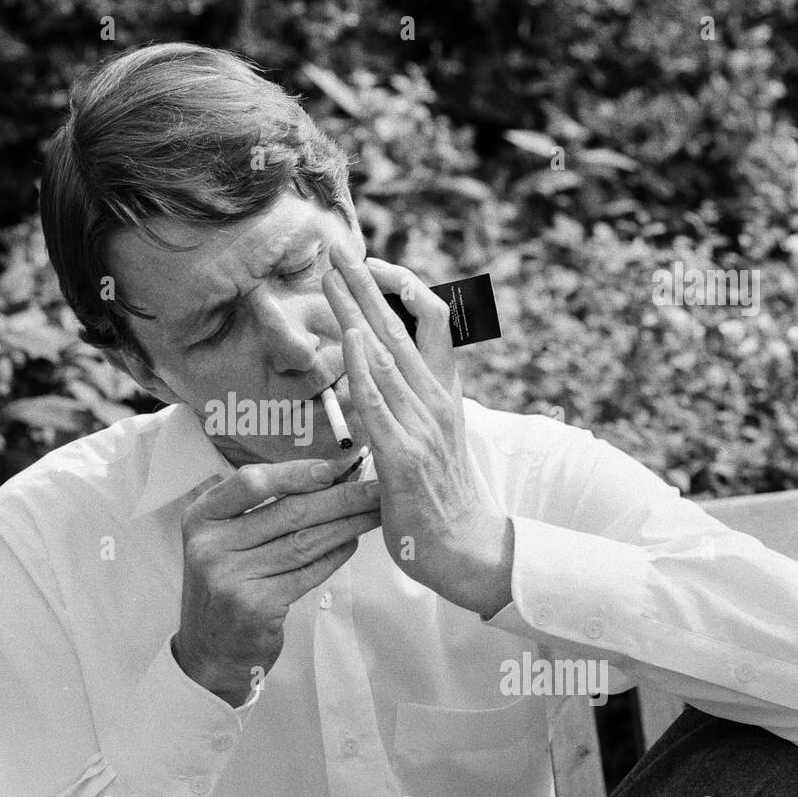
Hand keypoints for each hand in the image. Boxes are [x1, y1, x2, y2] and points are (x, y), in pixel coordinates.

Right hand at [175, 458, 382, 705]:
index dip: (295, 472)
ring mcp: (231, 577)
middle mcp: (210, 545)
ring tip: (373, 514)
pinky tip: (351, 544)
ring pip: (304, 542)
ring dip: (346, 525)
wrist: (209, 652)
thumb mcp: (223, 542)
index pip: (251, 482)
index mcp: (201, 518)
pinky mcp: (256, 606)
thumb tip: (323, 477)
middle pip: (287, 511)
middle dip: (339, 497)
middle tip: (374, 488)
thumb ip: (257, 511)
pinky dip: (334, 556)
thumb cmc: (226, 587)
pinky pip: (307, 573)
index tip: (333, 468)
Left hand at [321, 239, 512, 616]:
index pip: (429, 322)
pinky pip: (380, 404)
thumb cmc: (439, 497)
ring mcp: (422, 426)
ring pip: (387, 354)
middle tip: (337, 246)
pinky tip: (351, 335)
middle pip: (402, 325)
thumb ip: (409, 402)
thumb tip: (378, 371)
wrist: (465, 550)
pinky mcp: (404, 456)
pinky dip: (364, 367)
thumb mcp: (431, 437)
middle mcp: (436, 400)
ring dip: (357, 309)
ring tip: (331, 274)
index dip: (401, 288)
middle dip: (367, 282)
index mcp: (443, 393)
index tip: (369, 263)